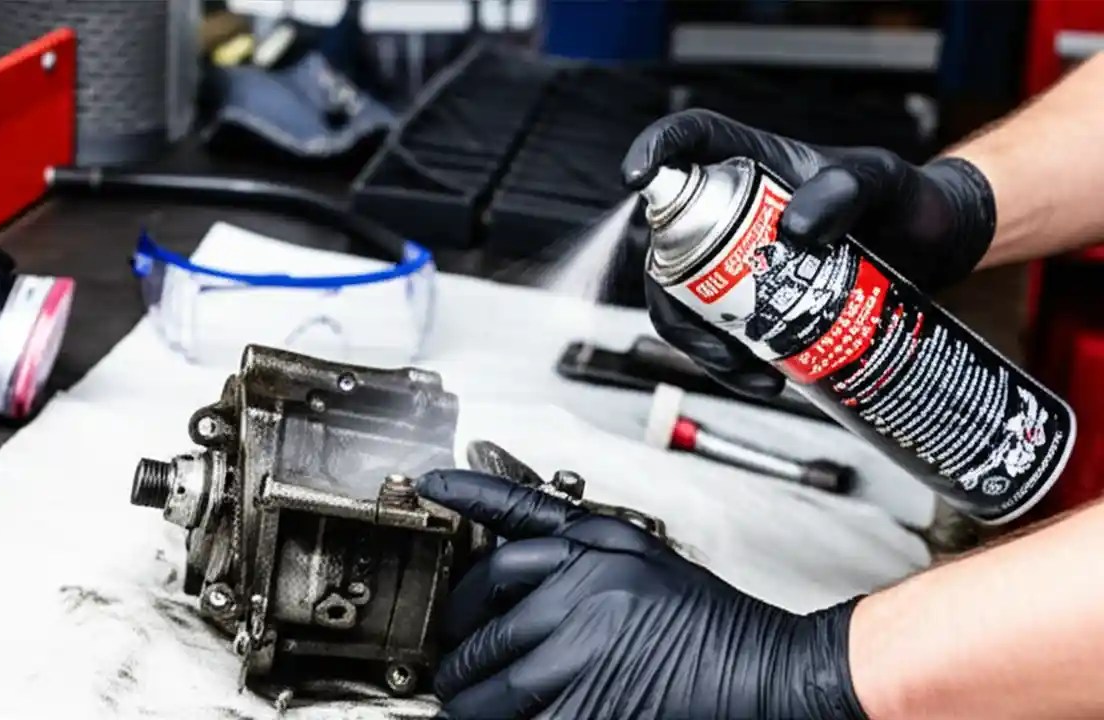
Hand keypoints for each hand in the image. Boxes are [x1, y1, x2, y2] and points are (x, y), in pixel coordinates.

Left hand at [417, 469, 866, 719]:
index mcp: (597, 550)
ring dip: (467, 698)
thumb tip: (515, 546)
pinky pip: (525, 718)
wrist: (769, 669)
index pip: (511, 523)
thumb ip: (578, 546)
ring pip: (494, 679)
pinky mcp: (592, 705)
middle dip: (457, 647)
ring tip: (461, 702)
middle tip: (449, 662)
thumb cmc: (713, 620)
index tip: (433, 486)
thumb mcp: (644, 555)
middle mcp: (585, 591)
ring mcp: (584, 649)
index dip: (466, 500)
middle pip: (486, 614)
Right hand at [623, 109, 996, 397]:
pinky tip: (768, 378)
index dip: (654, 151)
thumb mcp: (884, 183)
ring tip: (753, 373)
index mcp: (753, 162)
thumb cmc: (908, 202)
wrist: (935, 251)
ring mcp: (737, 258)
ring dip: (703, 345)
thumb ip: (846, 190)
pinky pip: (719, 332)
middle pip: (668, 244)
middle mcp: (733, 209)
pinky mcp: (753, 300)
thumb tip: (792, 230)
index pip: (689, 140)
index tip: (637, 177)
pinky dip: (731, 361)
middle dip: (677, 299)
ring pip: (686, 301)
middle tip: (717, 335)